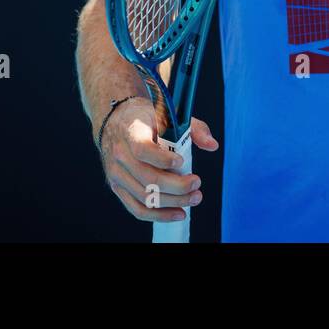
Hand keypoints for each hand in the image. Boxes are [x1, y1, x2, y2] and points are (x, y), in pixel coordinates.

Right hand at [97, 98, 219, 222]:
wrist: (116, 123)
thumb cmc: (146, 118)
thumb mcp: (167, 114)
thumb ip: (193, 128)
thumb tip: (213, 145)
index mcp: (131, 131)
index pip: (142, 150)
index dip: (163, 159)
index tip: (182, 161)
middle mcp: (120, 154)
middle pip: (148, 179)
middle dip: (177, 186)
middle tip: (197, 184)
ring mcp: (117, 174)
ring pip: (145, 197)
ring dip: (173, 202)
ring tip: (194, 198)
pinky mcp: (118, 188)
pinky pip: (137, 209)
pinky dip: (160, 215)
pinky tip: (179, 213)